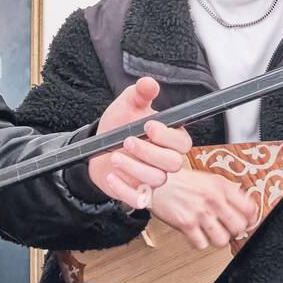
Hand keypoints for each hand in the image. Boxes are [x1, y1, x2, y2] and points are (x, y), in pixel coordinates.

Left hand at [87, 77, 191, 208]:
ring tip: (115, 156)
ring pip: (156, 180)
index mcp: (170, 139)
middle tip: (127, 141)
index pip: (183, 142)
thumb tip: (149, 83)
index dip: (167, 136)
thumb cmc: (120, 124)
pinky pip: (138, 200)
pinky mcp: (137, 193)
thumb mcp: (128, 104)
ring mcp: (152, 178)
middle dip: (149, 152)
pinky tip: (111, 176)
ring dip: (134, 168)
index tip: (148, 126)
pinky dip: (124, 190)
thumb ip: (140, 93)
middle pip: (172, 163)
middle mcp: (165, 161)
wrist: (99, 146)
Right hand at [150, 168, 259, 249]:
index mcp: (221, 186)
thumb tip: (245, 209)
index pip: (249, 208)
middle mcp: (213, 198)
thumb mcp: (208, 179)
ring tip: (210, 231)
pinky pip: (201, 244)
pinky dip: (199, 242)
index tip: (247, 221)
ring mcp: (200, 212)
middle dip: (233, 230)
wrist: (155, 181)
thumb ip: (227, 192)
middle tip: (226, 227)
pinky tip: (196, 233)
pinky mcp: (186, 224)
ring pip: (222, 240)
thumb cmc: (180, 181)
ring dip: (217, 238)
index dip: (251, 218)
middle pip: (238, 227)